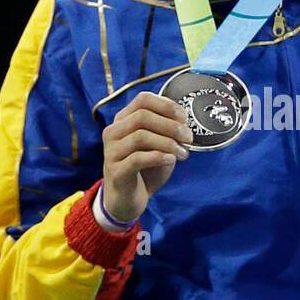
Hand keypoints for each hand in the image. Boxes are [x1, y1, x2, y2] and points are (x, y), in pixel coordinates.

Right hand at [102, 91, 192, 222]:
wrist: (128, 200)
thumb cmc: (145, 169)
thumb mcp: (158, 145)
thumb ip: (167, 132)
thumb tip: (185, 124)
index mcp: (123, 120)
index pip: (143, 100)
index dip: (166, 105)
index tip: (184, 119)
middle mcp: (113, 132)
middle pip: (142, 116)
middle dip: (170, 126)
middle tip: (188, 138)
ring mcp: (111, 152)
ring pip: (140, 136)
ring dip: (167, 143)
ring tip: (183, 153)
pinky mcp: (116, 171)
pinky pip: (137, 158)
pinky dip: (158, 157)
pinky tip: (170, 160)